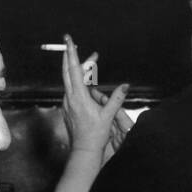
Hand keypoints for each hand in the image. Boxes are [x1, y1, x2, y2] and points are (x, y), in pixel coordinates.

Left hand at [61, 35, 128, 158]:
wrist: (83, 151)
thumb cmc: (95, 135)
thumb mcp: (108, 116)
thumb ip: (116, 99)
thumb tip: (125, 86)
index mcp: (78, 97)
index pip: (73, 69)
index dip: (71, 53)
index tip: (68, 40)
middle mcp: (69, 98)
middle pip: (67, 71)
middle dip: (69, 56)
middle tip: (72, 43)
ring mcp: (67, 103)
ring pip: (69, 80)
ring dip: (77, 69)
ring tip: (90, 63)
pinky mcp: (67, 108)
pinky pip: (71, 89)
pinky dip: (77, 81)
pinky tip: (85, 82)